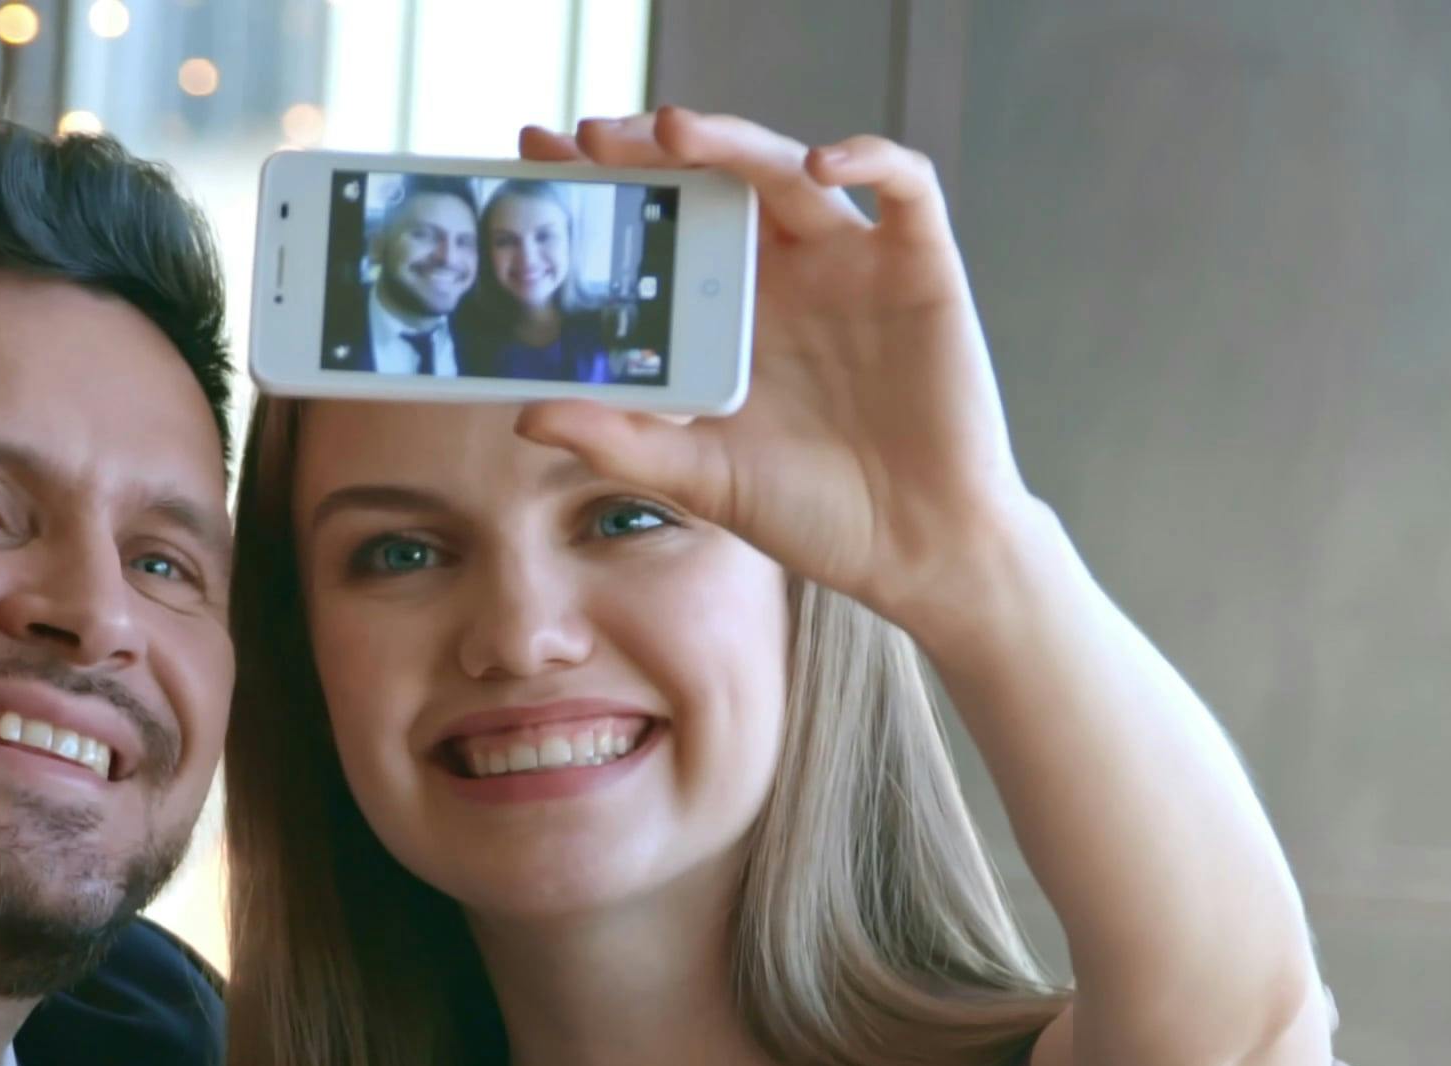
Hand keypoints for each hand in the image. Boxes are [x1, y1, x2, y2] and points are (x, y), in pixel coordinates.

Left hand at [510, 108, 1044, 636]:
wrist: (916, 550)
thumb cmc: (814, 513)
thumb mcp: (700, 478)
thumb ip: (621, 441)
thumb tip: (529, 412)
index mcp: (731, 311)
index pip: (662, 226)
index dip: (610, 189)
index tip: (542, 166)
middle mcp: (788, 274)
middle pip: (716, 180)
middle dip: (654, 150)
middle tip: (591, 138)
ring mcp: (854, 264)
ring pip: (789, 169)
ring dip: (733, 140)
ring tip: (674, 131)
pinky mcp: (921, 267)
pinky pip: (906, 186)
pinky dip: (870, 157)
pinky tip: (819, 164)